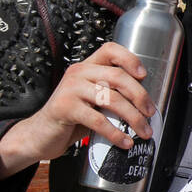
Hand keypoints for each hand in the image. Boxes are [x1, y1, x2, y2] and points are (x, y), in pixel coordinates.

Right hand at [0, 42, 155, 179]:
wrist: (41, 134)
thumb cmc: (73, 117)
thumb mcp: (94, 100)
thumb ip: (112, 94)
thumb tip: (146, 102)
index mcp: (88, 66)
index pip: (110, 50)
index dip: (130, 59)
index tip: (144, 75)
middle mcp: (78, 73)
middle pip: (117, 76)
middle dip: (139, 96)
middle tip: (150, 113)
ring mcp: (70, 89)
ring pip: (111, 99)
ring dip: (133, 117)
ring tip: (144, 131)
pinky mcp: (65, 108)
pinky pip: (98, 120)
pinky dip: (116, 133)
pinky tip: (125, 142)